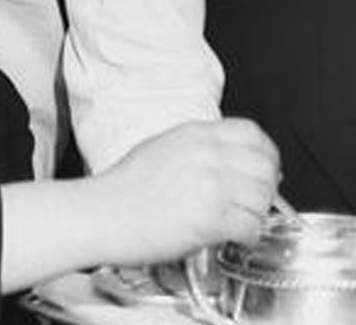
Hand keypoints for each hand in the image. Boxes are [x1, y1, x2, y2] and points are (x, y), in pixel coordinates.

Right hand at [89, 117, 278, 265]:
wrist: (103, 212)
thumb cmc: (123, 187)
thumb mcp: (162, 147)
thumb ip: (197, 148)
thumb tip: (224, 160)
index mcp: (196, 134)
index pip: (253, 133)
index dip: (266, 153)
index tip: (264, 168)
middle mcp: (208, 154)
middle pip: (265, 165)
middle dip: (268, 186)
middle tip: (257, 200)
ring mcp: (211, 184)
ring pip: (264, 196)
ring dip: (258, 213)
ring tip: (242, 220)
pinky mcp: (211, 218)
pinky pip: (252, 226)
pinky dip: (249, 235)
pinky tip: (235, 236)